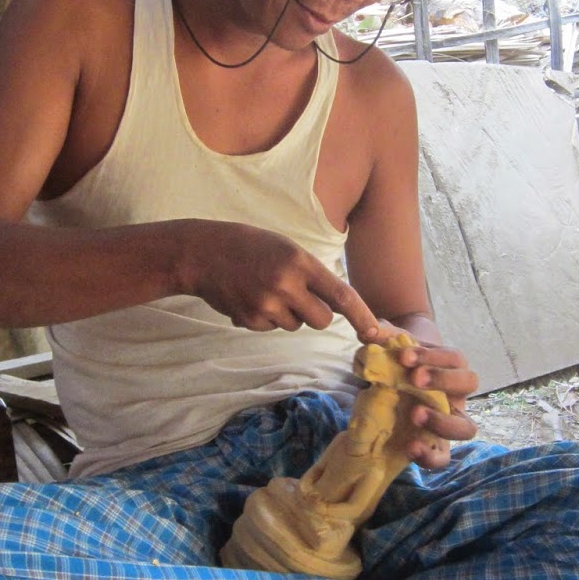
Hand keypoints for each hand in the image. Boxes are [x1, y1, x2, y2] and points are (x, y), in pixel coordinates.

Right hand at [183, 222, 378, 337]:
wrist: (202, 253)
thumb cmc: (248, 246)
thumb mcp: (285, 248)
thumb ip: (310, 273)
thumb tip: (336, 304)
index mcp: (300, 262)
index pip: (341, 296)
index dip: (362, 317)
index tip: (376, 333)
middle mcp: (286, 285)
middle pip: (322, 321)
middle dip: (315, 314)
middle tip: (296, 296)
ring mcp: (266, 305)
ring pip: (296, 326)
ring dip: (287, 314)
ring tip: (265, 290)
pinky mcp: (249, 320)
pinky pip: (271, 328)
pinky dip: (265, 318)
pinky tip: (249, 296)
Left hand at [372, 321, 477, 469]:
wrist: (395, 385)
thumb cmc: (399, 363)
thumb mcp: (392, 346)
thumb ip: (383, 335)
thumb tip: (370, 329)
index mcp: (452, 366)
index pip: (454, 358)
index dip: (432, 356)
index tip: (404, 356)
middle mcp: (457, 394)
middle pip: (469, 384)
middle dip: (442, 380)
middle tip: (414, 380)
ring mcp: (450, 422)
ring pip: (466, 427)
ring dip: (442, 422)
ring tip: (415, 414)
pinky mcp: (435, 445)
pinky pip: (442, 456)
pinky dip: (430, 455)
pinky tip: (410, 447)